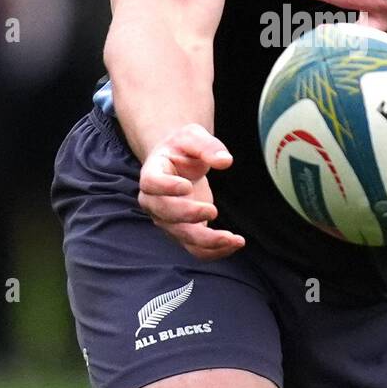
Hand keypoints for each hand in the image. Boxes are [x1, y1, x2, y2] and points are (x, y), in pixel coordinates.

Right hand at [139, 124, 244, 260]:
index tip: (186, 186)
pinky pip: (195, 249)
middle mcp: (154, 201)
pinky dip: (215, 251)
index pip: (152, 183)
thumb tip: (225, 161)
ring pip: (182, 237)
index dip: (166, 187)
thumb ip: (208, 146)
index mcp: (152, 173)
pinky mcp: (183, 232)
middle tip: (213, 209)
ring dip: (208, 241)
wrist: (177, 161)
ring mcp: (167, 220)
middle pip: (165, 214)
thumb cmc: (183, 147)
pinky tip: (235, 244)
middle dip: (188, 215)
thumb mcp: (194, 136)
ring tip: (234, 239)